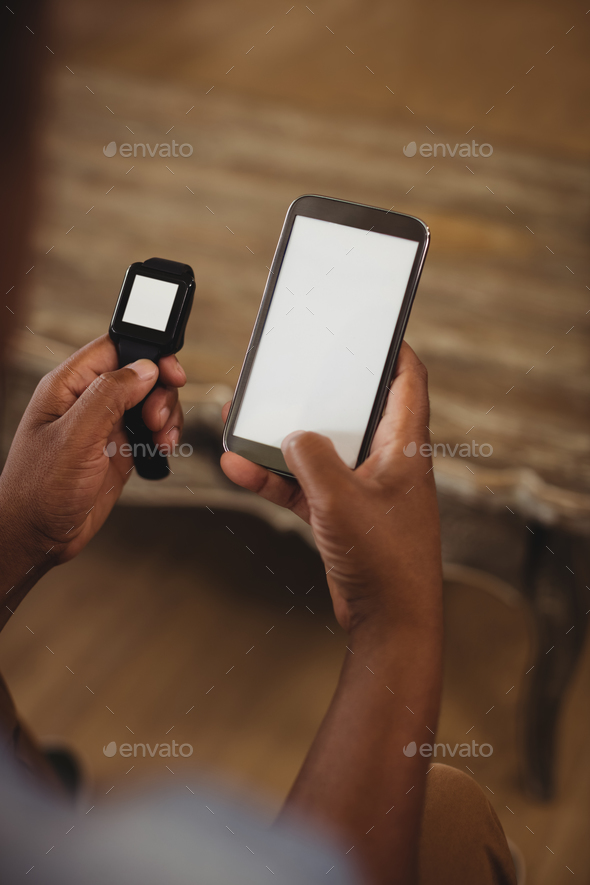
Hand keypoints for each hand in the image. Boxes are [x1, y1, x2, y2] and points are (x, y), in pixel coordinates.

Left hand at [0, 335, 185, 571]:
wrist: (38, 535)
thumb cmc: (39, 490)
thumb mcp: (74, 438)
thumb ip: (108, 397)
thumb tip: (143, 369)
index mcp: (68, 386)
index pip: (114, 348)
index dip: (146, 353)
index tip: (169, 372)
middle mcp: (88, 401)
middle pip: (140, 373)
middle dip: (160, 392)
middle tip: (158, 418)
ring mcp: (105, 425)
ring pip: (150, 401)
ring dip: (166, 416)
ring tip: (161, 439)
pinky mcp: (119, 448)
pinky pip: (151, 429)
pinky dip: (164, 437)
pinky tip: (160, 450)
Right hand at [221, 343, 441, 635]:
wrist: (387, 622)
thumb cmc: (384, 560)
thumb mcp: (340, 500)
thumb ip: (311, 459)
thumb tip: (293, 438)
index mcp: (404, 447)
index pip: (407, 381)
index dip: (392, 350)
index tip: (368, 330)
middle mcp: (386, 462)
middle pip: (353, 411)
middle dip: (319, 393)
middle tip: (290, 372)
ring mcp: (362, 489)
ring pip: (321, 449)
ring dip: (284, 439)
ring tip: (246, 419)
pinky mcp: (341, 515)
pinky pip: (304, 485)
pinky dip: (275, 478)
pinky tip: (240, 467)